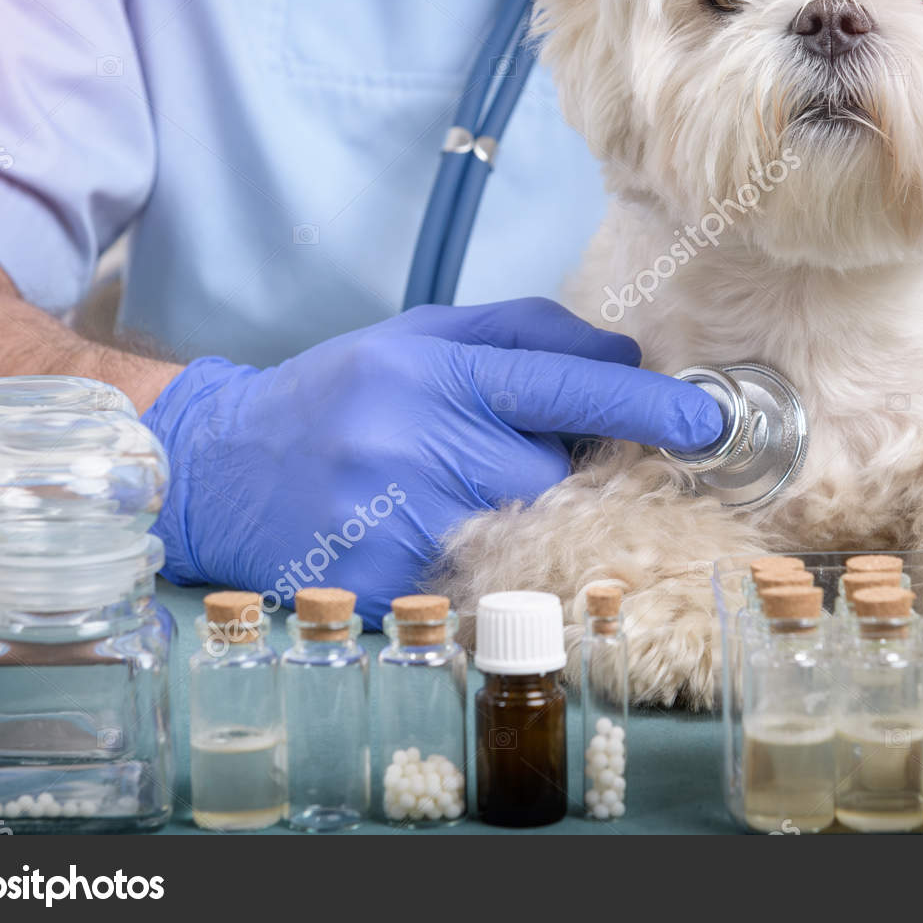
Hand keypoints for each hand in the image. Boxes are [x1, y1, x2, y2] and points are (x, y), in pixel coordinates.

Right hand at [143, 298, 721, 620]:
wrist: (216, 467)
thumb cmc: (338, 395)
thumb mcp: (420, 336)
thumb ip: (524, 335)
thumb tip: (625, 357)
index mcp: (431, 370)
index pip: (562, 386)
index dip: (644, 405)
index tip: (706, 421)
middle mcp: (414, 438)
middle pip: (551, 476)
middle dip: (554, 478)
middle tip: (509, 467)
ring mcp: (392, 517)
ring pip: (517, 536)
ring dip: (515, 525)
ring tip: (457, 500)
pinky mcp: (374, 584)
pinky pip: (468, 586)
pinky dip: (473, 570)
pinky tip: (427, 542)